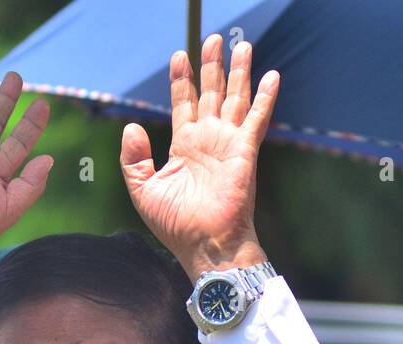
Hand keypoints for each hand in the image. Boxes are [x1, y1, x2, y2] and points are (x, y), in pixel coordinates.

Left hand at [119, 35, 279, 279]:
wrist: (205, 246)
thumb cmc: (175, 226)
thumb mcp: (143, 190)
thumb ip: (134, 159)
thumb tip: (131, 126)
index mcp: (184, 148)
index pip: (183, 105)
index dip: (181, 81)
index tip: (179, 56)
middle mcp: (207, 141)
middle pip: (210, 94)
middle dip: (210, 67)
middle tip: (211, 40)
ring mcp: (227, 144)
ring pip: (234, 99)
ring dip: (238, 73)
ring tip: (241, 45)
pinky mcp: (245, 152)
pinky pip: (256, 118)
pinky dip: (264, 97)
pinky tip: (271, 75)